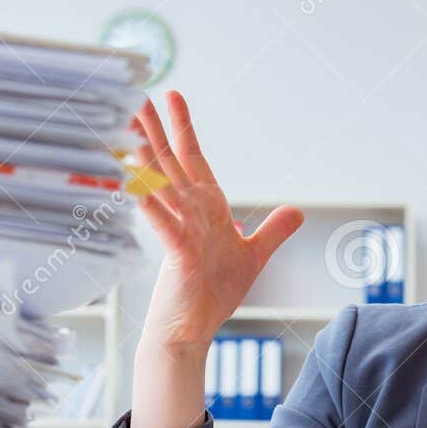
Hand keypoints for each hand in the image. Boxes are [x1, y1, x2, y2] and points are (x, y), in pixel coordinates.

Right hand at [131, 91, 302, 352]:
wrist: (190, 332)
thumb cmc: (212, 296)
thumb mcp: (253, 256)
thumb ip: (273, 231)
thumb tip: (296, 211)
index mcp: (205, 210)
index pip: (193, 159)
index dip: (184, 128)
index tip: (173, 96)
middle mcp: (188, 214)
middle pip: (171, 163)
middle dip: (156, 129)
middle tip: (138, 95)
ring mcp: (179, 231)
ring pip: (161, 185)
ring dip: (146, 155)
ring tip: (130, 124)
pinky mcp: (176, 254)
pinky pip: (162, 221)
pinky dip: (150, 200)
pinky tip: (136, 179)